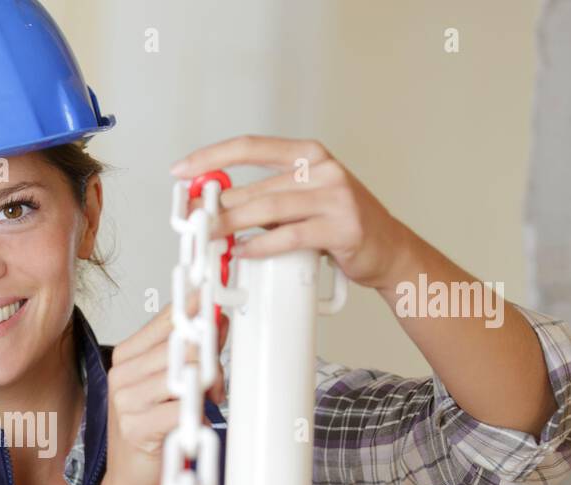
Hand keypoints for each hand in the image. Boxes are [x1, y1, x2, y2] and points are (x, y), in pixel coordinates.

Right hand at [103, 289, 225, 484]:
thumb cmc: (151, 436)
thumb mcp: (168, 386)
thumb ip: (189, 353)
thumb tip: (217, 319)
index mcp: (126, 357)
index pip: (168, 320)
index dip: (199, 310)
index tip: (218, 301)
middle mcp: (122, 374)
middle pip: (183, 344)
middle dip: (211, 360)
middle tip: (217, 384)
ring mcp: (126, 400)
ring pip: (187, 373)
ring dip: (209, 389)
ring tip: (208, 404)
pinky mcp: (137, 427)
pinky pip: (184, 408)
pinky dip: (199, 416)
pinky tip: (193, 424)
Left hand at [170, 134, 415, 289]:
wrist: (389, 249)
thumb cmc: (339, 223)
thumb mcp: (302, 200)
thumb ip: (266, 198)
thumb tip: (216, 205)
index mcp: (309, 155)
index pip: (252, 146)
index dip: (212, 156)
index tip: (182, 170)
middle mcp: (323, 170)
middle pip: (256, 186)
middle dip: (217, 205)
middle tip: (191, 220)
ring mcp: (336, 197)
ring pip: (270, 209)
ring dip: (233, 225)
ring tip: (209, 237)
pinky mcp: (343, 228)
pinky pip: (292, 236)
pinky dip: (262, 245)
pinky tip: (244, 251)